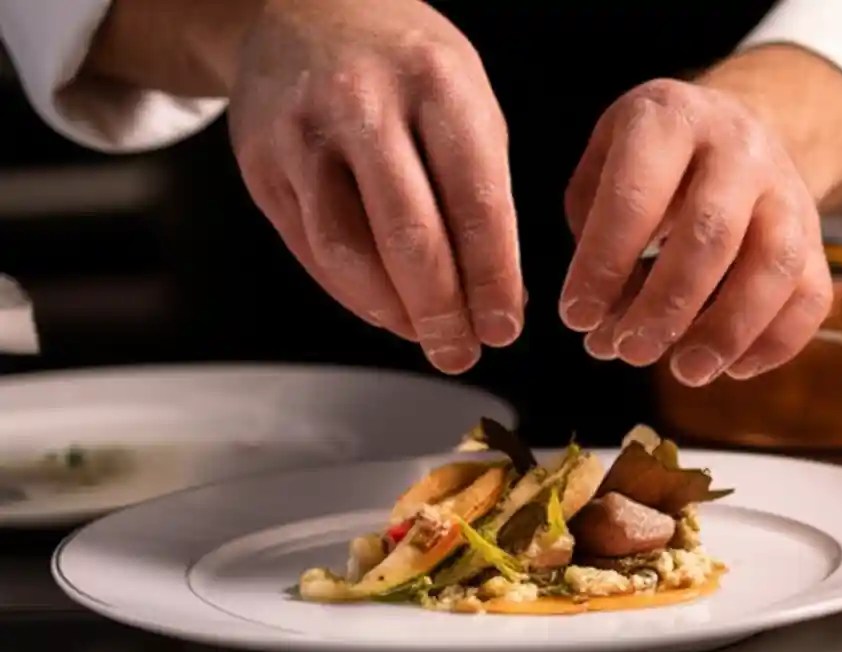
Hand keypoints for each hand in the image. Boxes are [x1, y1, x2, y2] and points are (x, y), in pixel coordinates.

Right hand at [229, 0, 520, 373]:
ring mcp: (302, 131)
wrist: (304, 8)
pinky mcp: (260, 161)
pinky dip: (352, 293)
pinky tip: (384, 310)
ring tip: (426, 338)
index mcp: (436, 84)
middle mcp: (363, 103)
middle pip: (408, 235)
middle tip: (462, 352)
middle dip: (443, 311)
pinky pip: (309, 248)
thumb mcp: (465, 102)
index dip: (493, 277)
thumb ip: (481, 192)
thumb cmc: (405, 66)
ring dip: (393, 313)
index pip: (474, 201)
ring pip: (348, 251)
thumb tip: (498, 294)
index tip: (506, 327)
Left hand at [561, 79, 832, 386]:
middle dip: (666, 304)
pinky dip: (777, 341)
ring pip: (774, 264)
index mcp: (671, 119)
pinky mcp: (816, 233)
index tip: (576, 317)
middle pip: (712, 232)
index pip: (636, 196)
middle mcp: (739, 146)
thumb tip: (603, 326)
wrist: (734, 127)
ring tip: (686, 371)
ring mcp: (787, 189)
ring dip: (729, 329)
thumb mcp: (605, 167)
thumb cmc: (653, 164)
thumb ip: (594, 239)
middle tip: (630, 351)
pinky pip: (812, 295)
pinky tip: (733, 368)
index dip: (603, 264)